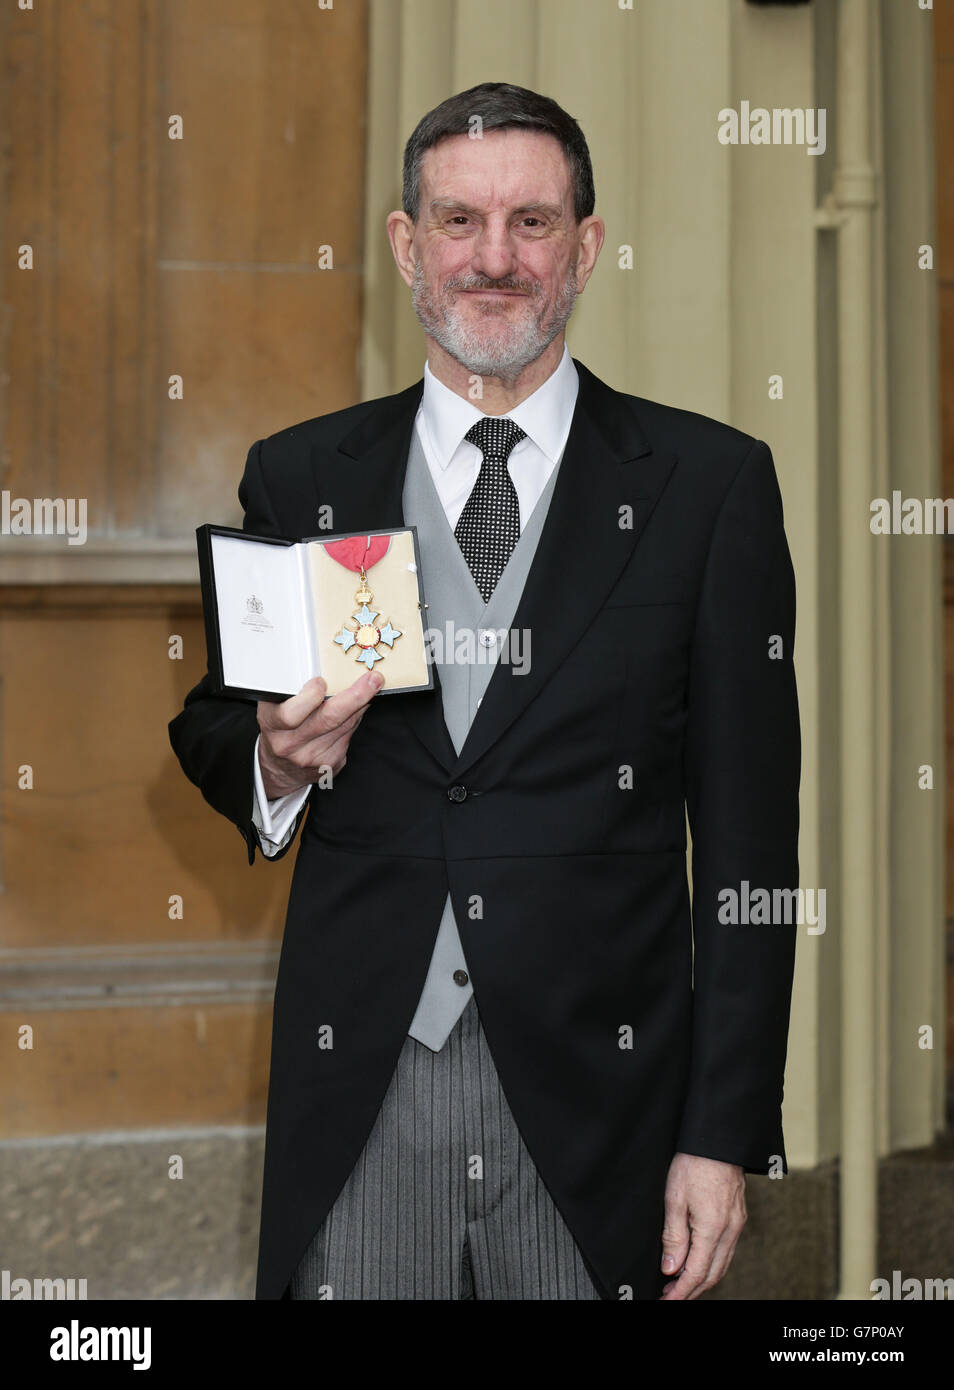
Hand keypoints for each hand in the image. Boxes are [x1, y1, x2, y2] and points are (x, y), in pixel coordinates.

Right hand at [257, 670, 383, 798]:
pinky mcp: (329, 764)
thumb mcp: (274, 708)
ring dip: (360, 704)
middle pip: (328, 719)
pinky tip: (354, 710)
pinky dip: (355, 718)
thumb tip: (329, 672)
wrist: (279, 769)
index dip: (309, 697)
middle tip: (373, 679)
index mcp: (272, 725)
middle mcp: (290, 744)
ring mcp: (311, 757)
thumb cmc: (279, 730)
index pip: (290, 714)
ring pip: (345, 725)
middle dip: (355, 696)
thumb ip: (293, 691)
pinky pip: (349, 735)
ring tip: (369, 686)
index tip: (322, 681)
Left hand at [659, 1152, 745, 1299]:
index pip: (696, 1273)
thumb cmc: (694, 1163)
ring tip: (680, 1283)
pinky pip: (727, 1250)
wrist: (718, 1139)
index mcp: (712, 1228)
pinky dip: (712, 1263)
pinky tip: (699, 1261)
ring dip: (702, 1279)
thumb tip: (671, 1268)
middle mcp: (730, 1230)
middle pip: (712, 1274)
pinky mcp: (738, 1216)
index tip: (667, 1300)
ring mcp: (737, 1224)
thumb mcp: (675, 1198)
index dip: (680, 1292)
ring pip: (722, 1264)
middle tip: (670, 1296)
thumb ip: (674, 1237)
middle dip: (691, 1290)